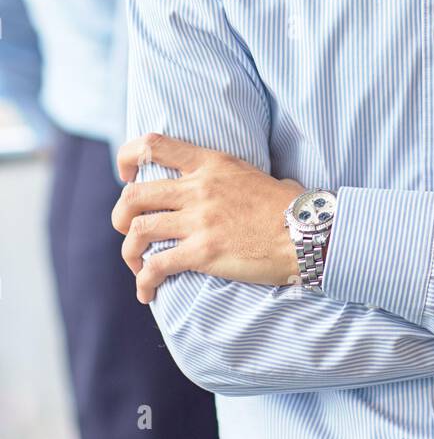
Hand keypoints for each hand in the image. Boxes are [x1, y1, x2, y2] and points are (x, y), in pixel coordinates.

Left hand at [112, 134, 304, 302]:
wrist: (308, 234)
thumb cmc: (292, 207)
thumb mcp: (256, 174)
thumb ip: (229, 176)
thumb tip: (228, 184)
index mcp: (212, 163)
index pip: (154, 145)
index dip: (128, 159)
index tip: (127, 177)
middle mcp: (200, 188)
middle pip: (134, 195)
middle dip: (121, 215)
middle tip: (126, 230)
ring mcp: (200, 220)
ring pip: (137, 231)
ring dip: (129, 252)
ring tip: (137, 266)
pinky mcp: (203, 252)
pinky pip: (156, 267)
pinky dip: (144, 282)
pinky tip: (148, 293)